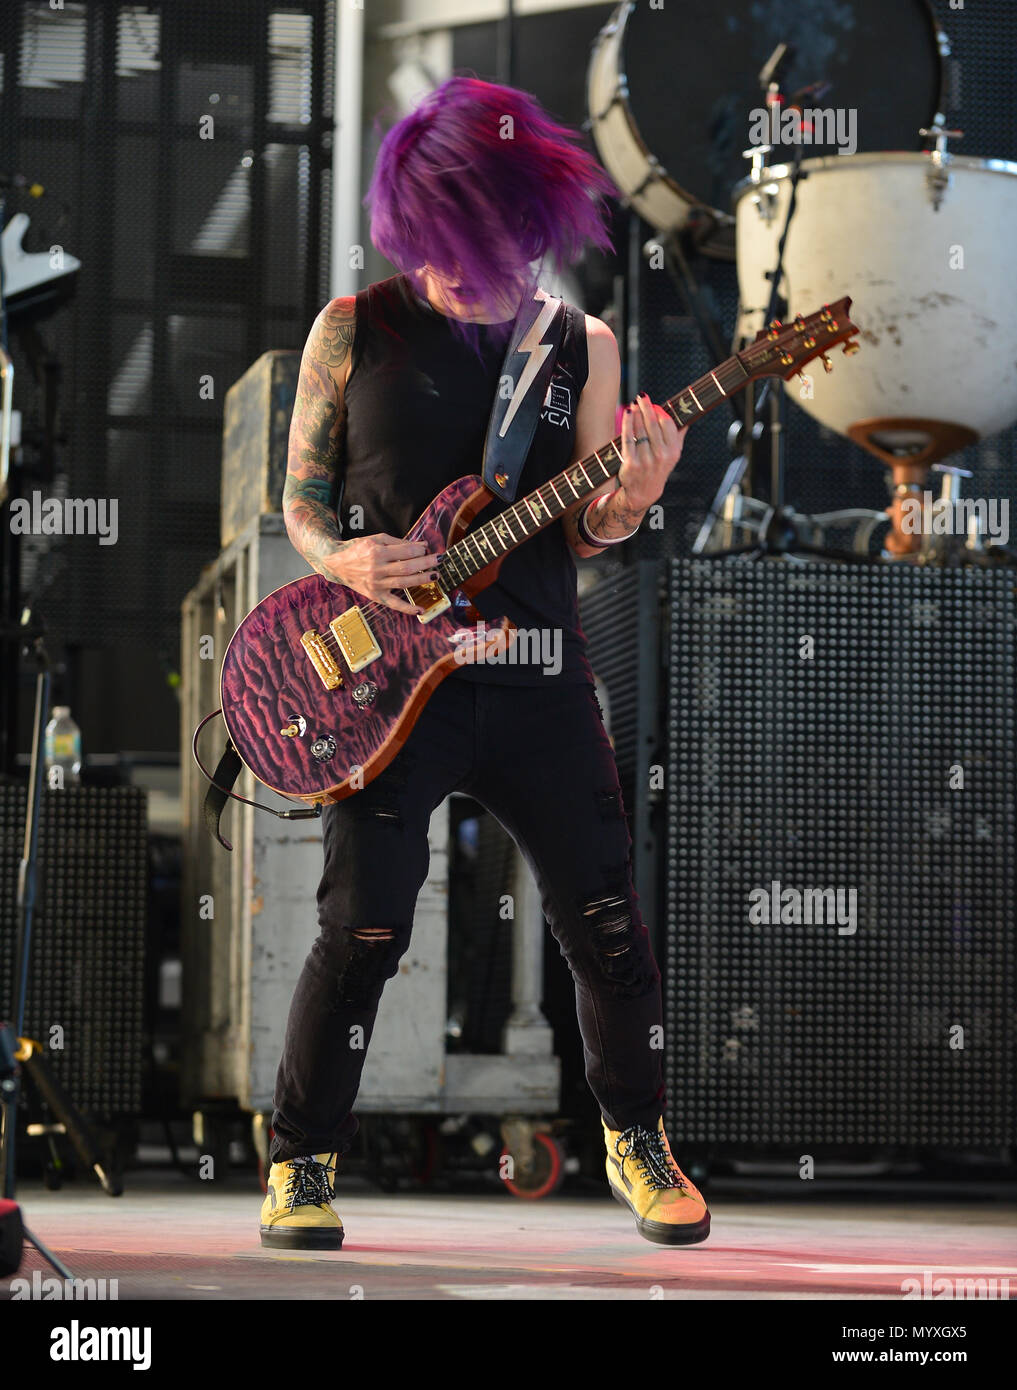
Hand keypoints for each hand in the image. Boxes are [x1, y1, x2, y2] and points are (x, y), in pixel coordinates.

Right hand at [320, 534, 441, 614]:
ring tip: (435, 576)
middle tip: (439, 560)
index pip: (405, 552)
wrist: (337, 563)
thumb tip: (422, 546)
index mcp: (377, 552)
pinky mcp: (375, 595)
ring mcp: (376, 584)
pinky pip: (393, 604)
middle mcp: (376, 569)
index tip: (427, 549)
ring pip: (403, 583)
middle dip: (426, 564)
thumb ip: (399, 542)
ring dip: (422, 580)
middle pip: (407, 568)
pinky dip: (407, 608)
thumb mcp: (377, 539)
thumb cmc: (358, 549)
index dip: (419, 550)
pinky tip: (420, 609)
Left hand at [615, 393, 686, 514]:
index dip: (660, 411)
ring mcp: (645, 460)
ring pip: (639, 429)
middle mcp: (661, 456)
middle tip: (642, 396)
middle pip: (652, 424)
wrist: (643, 492)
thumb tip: (687, 415)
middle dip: (647, 407)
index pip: (667, 423)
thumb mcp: (673, 454)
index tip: (654, 404)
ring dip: (635, 413)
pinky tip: (627, 413)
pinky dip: (627, 423)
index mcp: (673, 451)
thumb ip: (679, 435)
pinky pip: (628, 438)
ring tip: (634, 405)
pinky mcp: (630, 463)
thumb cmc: (659, 468)